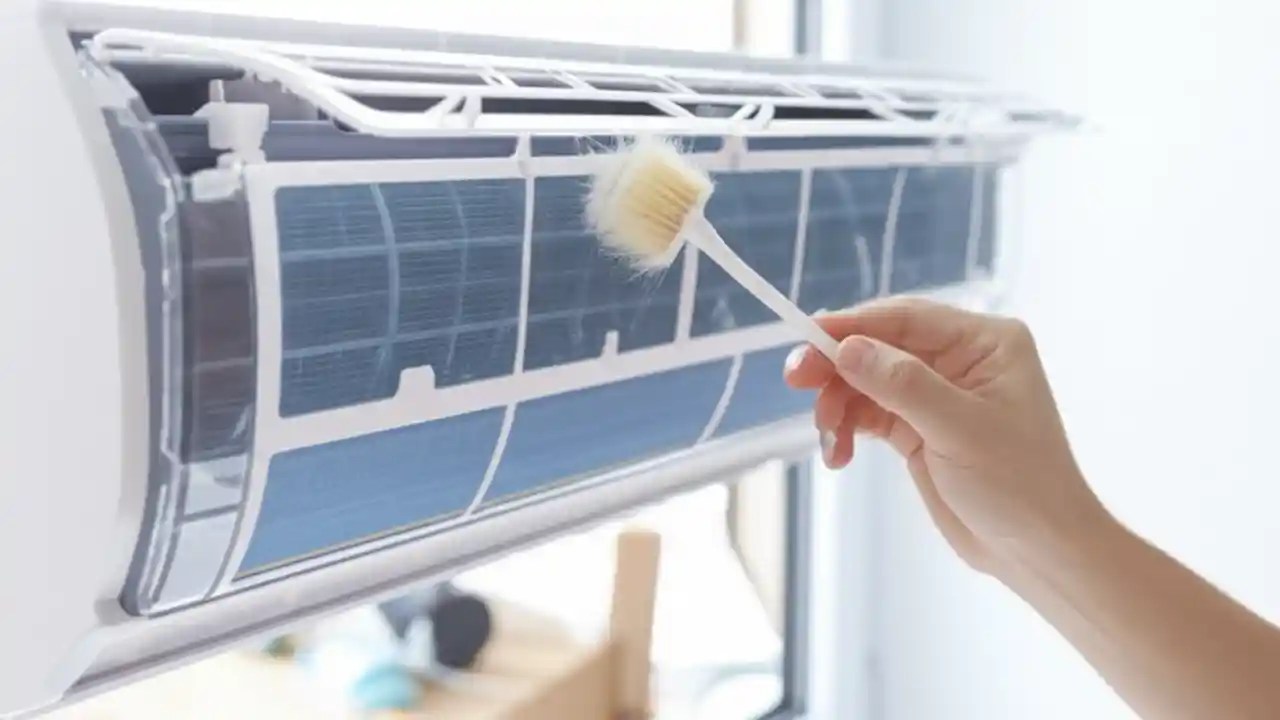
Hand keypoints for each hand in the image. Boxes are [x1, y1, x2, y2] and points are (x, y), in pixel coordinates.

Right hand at [784, 297, 1108, 573]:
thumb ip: (903, 385)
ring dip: (838, 405)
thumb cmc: (1020, 486)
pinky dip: (846, 429)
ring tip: (828, 439)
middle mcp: (959, 360)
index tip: (807, 337)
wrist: (1039, 552)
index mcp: (984, 343)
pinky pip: (868, 414)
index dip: (853, 324)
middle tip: (797, 381)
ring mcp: (936, 394)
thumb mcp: (961, 430)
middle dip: (837, 366)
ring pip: (866, 381)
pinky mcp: (919, 429)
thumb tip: (847, 349)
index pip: (906, 318)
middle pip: (879, 346)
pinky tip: (837, 454)